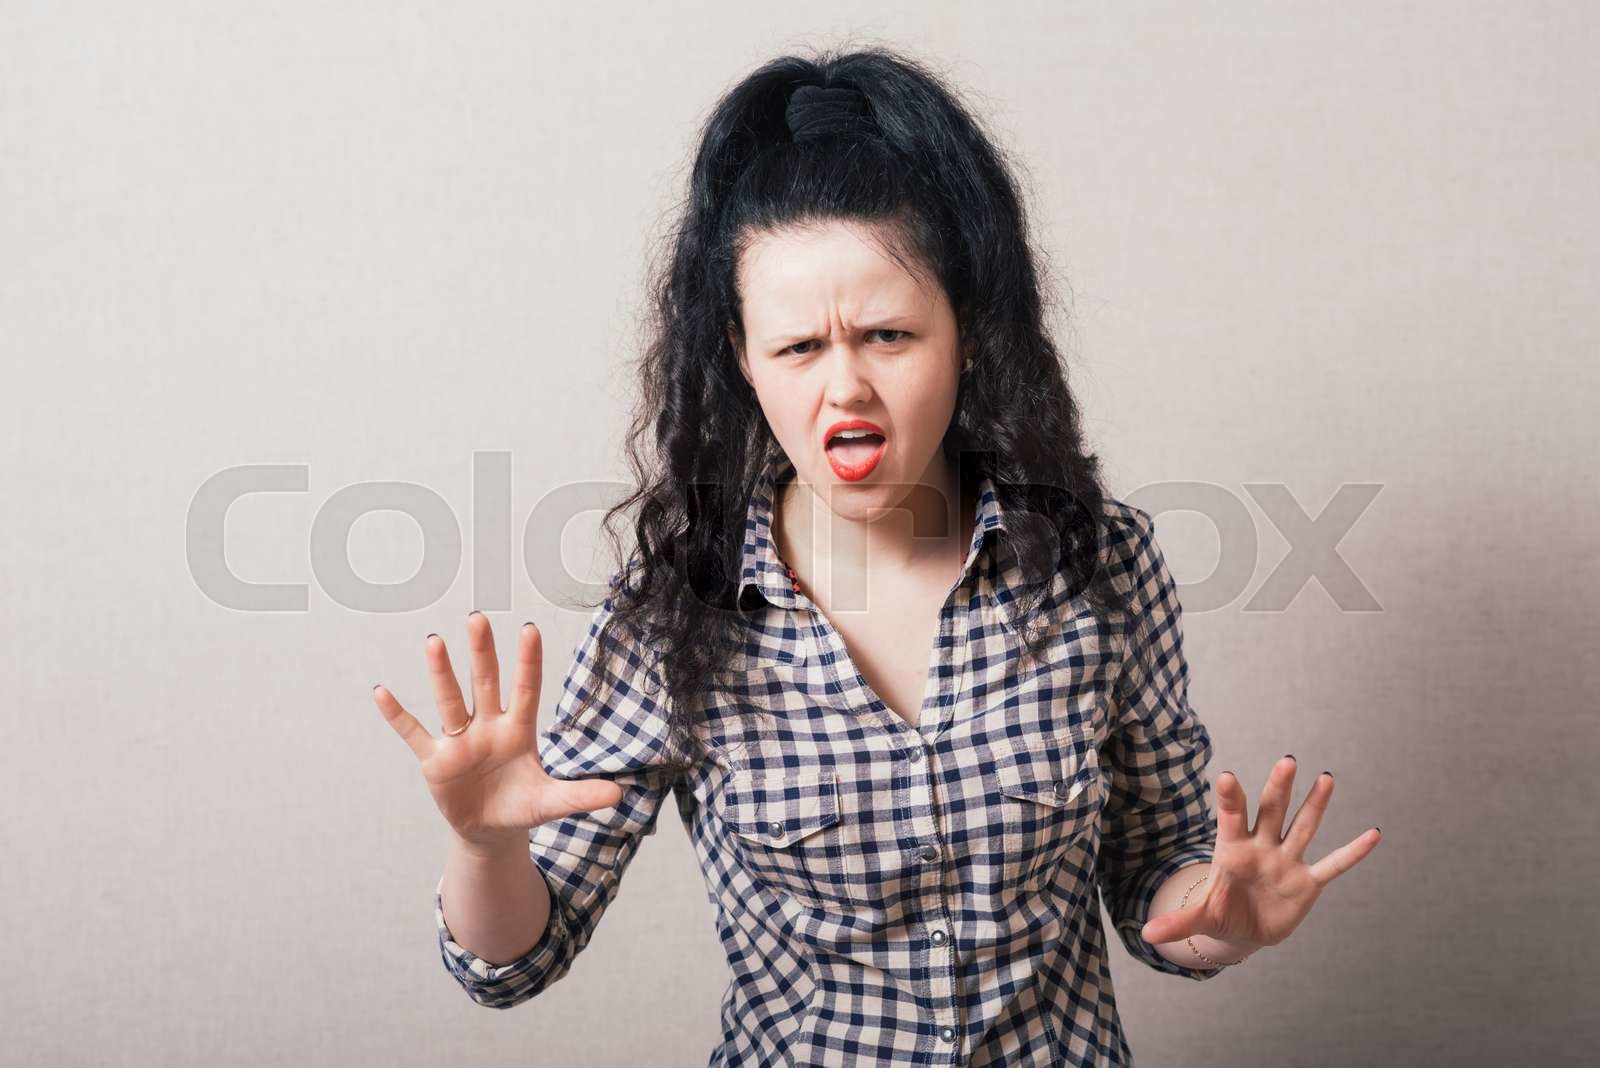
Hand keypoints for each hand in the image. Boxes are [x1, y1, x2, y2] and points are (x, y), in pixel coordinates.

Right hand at [371, 612, 624, 853]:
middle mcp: (488, 727)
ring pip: (449, 700)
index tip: (530, 629)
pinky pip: (414, 733)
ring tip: (434, 641)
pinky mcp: (435, 761)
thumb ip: (581, 796)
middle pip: (485, 683)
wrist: (490, 831)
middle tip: (478, 617)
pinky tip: (382, 692)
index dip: (528, 662)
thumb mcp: (551, 803)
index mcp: (519, 731)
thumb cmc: (522, 808)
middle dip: (481, 652)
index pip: (526, 689)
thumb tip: (620, 794)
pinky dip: (398, 716)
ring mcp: (460, 741)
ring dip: (441, 673)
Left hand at [1140, 755, 1380, 951]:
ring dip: (1315, 805)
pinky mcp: (1307, 882)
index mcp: (1232, 849)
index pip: (1231, 818)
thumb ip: (1178, 922)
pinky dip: (1353, 853)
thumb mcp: (1200, 918)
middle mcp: (1262, 847)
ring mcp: (1286, 862)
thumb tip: (1145, 933)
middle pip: (1270, 812)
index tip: (1226, 776)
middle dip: (1278, 788)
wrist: (1244, 929)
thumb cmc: (1221, 912)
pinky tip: (1373, 834)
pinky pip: (1333, 865)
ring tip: (1326, 778)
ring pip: (1302, 828)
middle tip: (1287, 760)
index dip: (1230, 799)